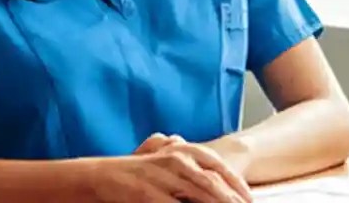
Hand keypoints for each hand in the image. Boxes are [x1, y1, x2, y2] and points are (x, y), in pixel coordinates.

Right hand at [81, 135, 253, 202]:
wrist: (97, 177)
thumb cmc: (136, 173)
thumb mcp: (165, 161)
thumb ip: (189, 165)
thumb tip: (217, 179)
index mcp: (184, 151)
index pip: (220, 168)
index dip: (238, 186)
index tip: (251, 200)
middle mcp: (177, 160)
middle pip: (215, 184)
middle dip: (233, 200)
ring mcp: (163, 177)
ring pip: (202, 195)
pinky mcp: (149, 194)